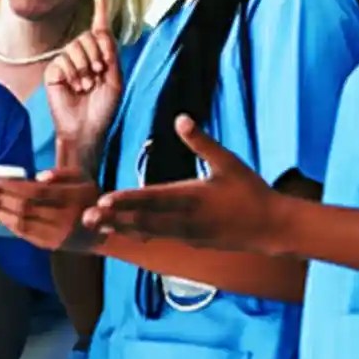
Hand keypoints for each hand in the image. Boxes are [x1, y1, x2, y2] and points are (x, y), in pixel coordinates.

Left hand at [0, 167, 105, 252]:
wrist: (105, 232)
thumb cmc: (90, 198)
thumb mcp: (83, 178)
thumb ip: (62, 174)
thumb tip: (38, 176)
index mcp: (71, 197)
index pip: (33, 192)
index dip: (9, 186)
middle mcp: (62, 217)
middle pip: (22, 207)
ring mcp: (55, 234)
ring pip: (20, 223)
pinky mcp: (49, 245)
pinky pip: (23, 234)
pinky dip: (5, 224)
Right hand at [45, 0, 121, 167]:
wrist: (86, 128)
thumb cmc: (102, 108)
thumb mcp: (115, 79)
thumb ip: (110, 52)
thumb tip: (102, 29)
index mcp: (100, 56)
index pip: (99, 29)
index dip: (99, 11)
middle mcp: (82, 56)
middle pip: (89, 36)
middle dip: (97, 55)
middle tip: (98, 75)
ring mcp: (67, 62)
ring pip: (76, 46)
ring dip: (85, 68)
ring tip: (86, 85)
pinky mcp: (54, 71)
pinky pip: (63, 60)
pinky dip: (72, 74)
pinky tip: (74, 87)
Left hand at [82, 114, 283, 252]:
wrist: (272, 228)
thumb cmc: (251, 191)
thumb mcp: (229, 162)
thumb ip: (202, 142)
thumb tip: (180, 117)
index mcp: (192, 197)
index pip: (153, 198)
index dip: (127, 200)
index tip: (103, 200)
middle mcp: (185, 219)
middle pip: (144, 219)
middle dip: (115, 218)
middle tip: (86, 218)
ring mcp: (187, 234)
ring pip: (148, 231)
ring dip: (121, 227)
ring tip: (95, 225)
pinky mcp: (191, 241)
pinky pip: (160, 237)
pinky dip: (139, 233)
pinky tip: (122, 231)